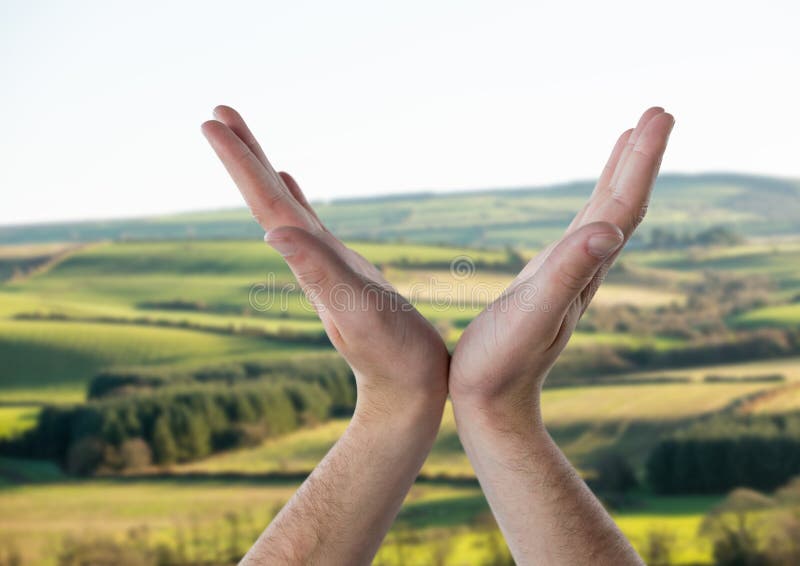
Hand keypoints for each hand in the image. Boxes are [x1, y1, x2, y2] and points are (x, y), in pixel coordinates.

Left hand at [202, 106, 449, 564]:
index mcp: (307, 261)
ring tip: (244, 139)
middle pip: (266, 198)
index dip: (242, 163)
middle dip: (243, 155)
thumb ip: (319, 272)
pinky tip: (288, 185)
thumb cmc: (393, 355)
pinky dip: (294, 199)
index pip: (267, 203)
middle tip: (218, 114)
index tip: (213, 123)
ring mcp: (323, 264)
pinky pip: (310, 226)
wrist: (404, 390)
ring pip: (284, 207)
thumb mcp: (358, 310)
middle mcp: (307, 259)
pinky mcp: (342, 271)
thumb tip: (271, 233)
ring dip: (262, 172)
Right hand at [450, 107, 674, 424]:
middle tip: (658, 112)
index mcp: (583, 268)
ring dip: (621, 175)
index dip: (641, 160)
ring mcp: (569, 275)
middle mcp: (584, 267)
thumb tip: (609, 230)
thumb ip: (566, 275)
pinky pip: (581, 234)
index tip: (659, 116)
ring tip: (630, 139)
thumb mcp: (532, 317)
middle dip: (640, 156)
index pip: (622, 205)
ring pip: (605, 215)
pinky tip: (591, 203)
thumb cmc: (502, 363)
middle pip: (623, 203)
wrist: (492, 401)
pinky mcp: (550, 283)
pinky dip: (592, 205)